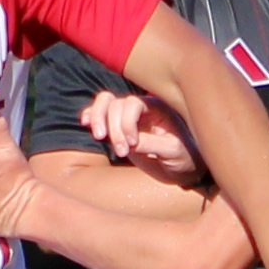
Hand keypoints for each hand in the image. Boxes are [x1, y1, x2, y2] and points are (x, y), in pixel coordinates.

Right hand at [83, 90, 203, 185]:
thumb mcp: (173, 152)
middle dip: (113, 127)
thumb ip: (152, 145)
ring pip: (106, 102)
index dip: (126, 123)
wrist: (181, 167)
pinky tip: (85, 123)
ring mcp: (128, 116)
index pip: (133, 104)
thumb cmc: (183, 157)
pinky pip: (100, 112)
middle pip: (116, 103)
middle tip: (121, 152)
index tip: (132, 145)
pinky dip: (90, 115)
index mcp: (157, 108)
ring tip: (99, 136)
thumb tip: (130, 144)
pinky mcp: (118, 128)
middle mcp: (141, 108)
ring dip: (98, 117)